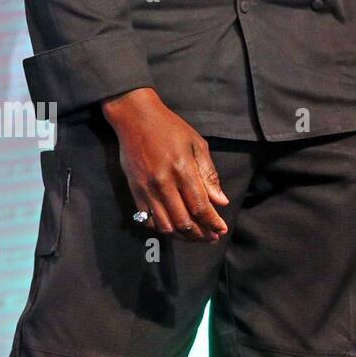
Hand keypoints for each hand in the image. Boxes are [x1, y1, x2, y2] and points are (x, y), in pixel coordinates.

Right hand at [102, 87, 229, 241]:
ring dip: (182, 237)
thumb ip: (209, 174)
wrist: (136, 119)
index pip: (200, 206)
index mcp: (183, 170)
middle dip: (200, 234)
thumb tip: (221, 201)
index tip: (222, 230)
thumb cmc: (171, 128)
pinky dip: (161, 229)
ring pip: (165, 225)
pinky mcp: (134, 192)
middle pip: (183, 221)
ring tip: (195, 237)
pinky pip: (147, 220)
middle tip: (212, 238)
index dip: (212, 222)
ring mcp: (146, 190)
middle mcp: (164, 184)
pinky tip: (173, 229)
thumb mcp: (197, 144)